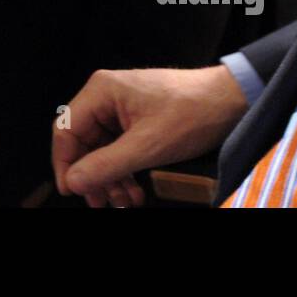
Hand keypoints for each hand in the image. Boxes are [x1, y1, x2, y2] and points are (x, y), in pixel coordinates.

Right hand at [52, 65, 247, 207]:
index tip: (72, 192)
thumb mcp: (147, 146)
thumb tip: (74, 182)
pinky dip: (125, 170)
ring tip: (126, 202)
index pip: (66, 129)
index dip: (65, 163)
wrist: (231, 100)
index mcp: (101, 91)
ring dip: (111, 178)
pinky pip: (120, 147)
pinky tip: (135, 191)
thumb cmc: (191, 114)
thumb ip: (106, 165)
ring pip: (102, 149)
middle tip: (102, 204)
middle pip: (83, 142)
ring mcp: (122, 107)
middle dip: (93, 176)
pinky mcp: (137, 118)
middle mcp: (106, 96)